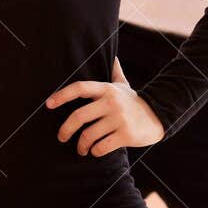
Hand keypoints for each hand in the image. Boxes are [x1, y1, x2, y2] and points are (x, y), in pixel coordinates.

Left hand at [46, 54, 164, 156]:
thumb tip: (112, 55)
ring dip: (81, 146)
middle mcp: (111, 102)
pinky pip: (101, 147)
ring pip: (88, 135)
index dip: (62, 95)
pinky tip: (95, 151)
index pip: (80, 88)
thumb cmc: (134, 102)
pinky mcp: (126, 135)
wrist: (159, 117)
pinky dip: (95, 151)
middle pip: (78, 116)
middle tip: (62, 137)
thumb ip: (115, 72)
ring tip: (81, 149)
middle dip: (65, 130)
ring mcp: (119, 119)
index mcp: (107, 89)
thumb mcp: (124, 86)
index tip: (48, 104)